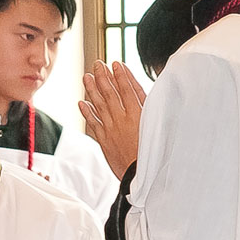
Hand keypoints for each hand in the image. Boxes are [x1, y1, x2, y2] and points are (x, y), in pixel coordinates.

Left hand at [79, 59, 146, 178]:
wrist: (140, 176)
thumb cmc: (153, 152)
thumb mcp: (157, 128)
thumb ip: (150, 108)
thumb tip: (144, 93)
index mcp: (137, 115)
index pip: (127, 89)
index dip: (121, 75)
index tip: (115, 63)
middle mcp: (122, 120)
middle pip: (110, 93)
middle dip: (103, 77)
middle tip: (97, 64)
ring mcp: (111, 130)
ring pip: (98, 105)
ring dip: (91, 89)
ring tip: (86, 77)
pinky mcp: (104, 141)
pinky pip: (93, 123)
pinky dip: (86, 112)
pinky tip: (81, 102)